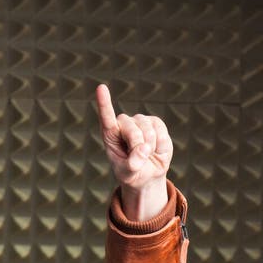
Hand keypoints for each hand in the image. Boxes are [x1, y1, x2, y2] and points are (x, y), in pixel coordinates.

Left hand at [96, 83, 172, 220]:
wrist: (147, 174)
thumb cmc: (131, 173)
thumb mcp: (128, 175)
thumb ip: (132, 165)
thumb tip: (144, 149)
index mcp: (110, 135)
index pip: (106, 118)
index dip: (104, 103)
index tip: (101, 88)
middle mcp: (124, 124)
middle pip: (132, 130)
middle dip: (137, 148)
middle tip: (138, 161)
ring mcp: (140, 121)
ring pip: (148, 131)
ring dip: (149, 148)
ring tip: (146, 155)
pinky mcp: (156, 122)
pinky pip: (161, 133)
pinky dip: (160, 146)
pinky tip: (155, 149)